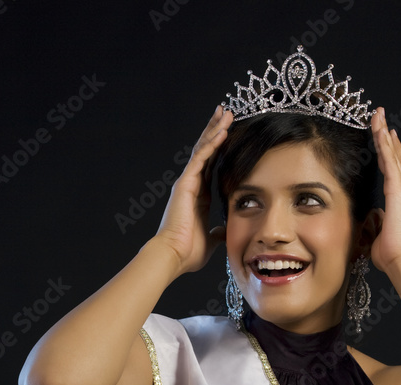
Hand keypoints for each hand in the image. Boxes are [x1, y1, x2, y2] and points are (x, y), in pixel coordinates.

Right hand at [153, 106, 232, 275]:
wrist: (173, 255)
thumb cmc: (188, 252)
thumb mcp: (210, 241)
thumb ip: (217, 233)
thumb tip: (223, 233)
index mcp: (198, 196)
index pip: (211, 165)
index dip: (219, 148)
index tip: (228, 132)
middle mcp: (191, 185)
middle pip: (206, 151)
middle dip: (215, 130)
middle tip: (225, 112)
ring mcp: (187, 182)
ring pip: (203, 149)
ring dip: (215, 129)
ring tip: (226, 112)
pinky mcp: (185, 183)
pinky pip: (201, 158)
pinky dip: (212, 143)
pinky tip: (223, 130)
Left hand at [369, 108, 400, 274]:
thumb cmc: (390, 253)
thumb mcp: (377, 232)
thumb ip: (375, 222)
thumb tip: (372, 220)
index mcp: (398, 199)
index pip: (392, 169)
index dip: (389, 151)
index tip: (385, 135)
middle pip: (394, 156)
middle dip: (387, 135)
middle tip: (381, 117)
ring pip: (392, 154)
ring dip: (385, 134)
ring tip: (379, 116)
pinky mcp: (397, 191)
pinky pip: (391, 162)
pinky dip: (386, 146)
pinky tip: (382, 132)